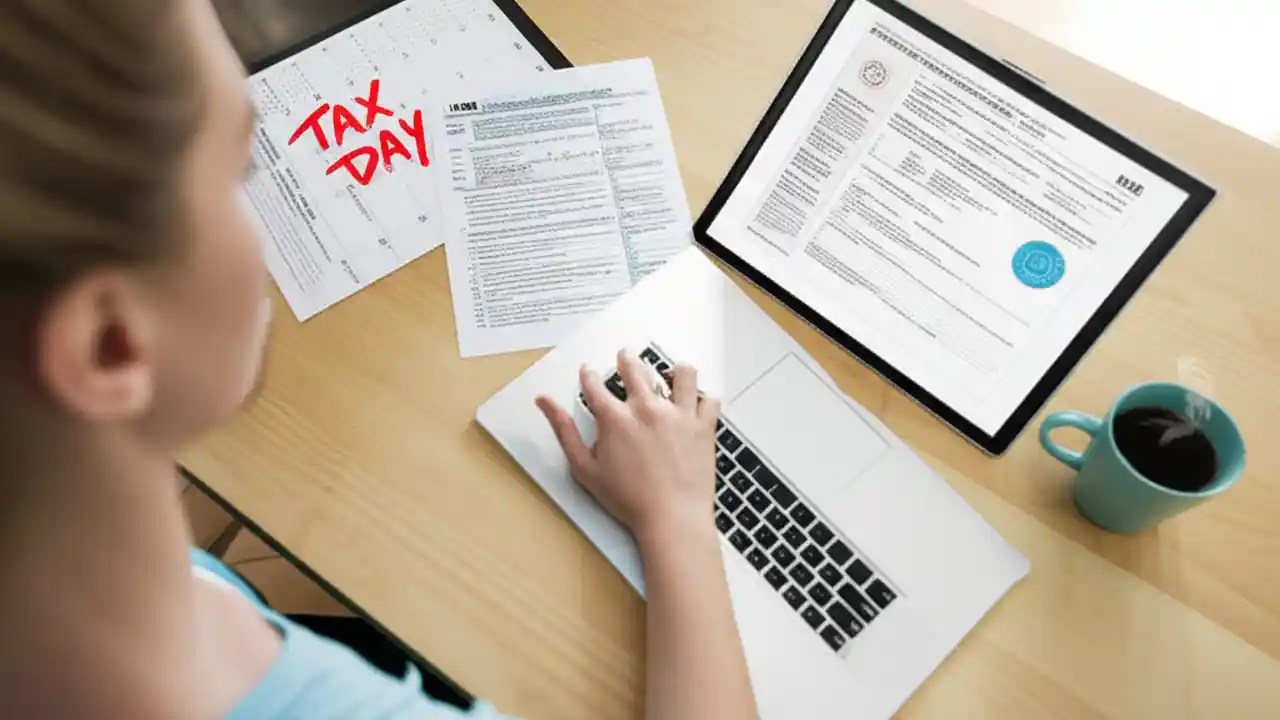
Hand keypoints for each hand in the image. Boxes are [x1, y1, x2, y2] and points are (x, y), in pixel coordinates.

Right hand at [536, 348, 720, 546]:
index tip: (588, 372)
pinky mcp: (703, 426)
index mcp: (615, 418)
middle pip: (635, 369)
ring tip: (669, 371)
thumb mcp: (584, 468)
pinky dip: (705, 398)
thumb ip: (564, 430)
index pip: (595, 385)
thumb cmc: (627, 499)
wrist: (671, 517)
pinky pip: (710, 399)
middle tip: (625, 356)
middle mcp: (647, 408)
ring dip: (673, 368)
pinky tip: (698, 401)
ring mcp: (679, 414)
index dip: (588, 375)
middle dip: (627, 359)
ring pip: (680, 373)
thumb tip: (544, 401)